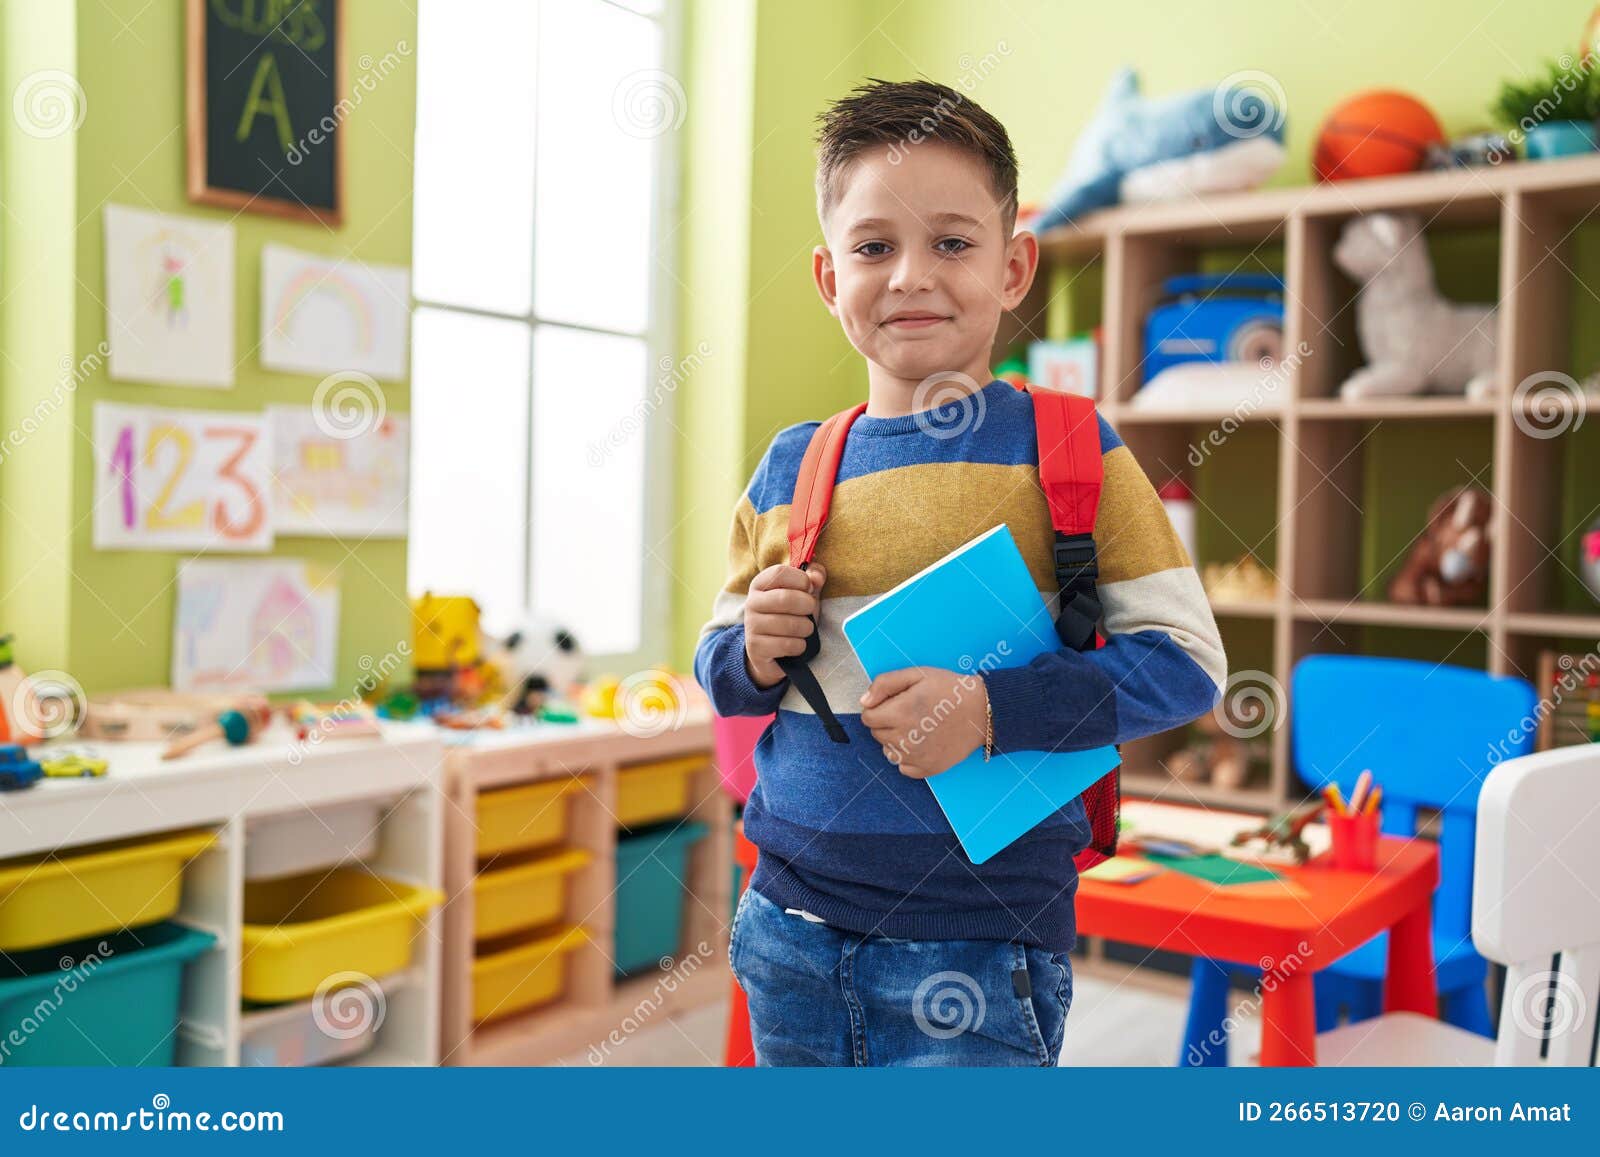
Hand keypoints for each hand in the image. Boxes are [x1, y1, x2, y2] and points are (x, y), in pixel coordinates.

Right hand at [743, 563, 826, 688]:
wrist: (772, 649)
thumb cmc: (791, 614)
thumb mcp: (803, 593)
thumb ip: (813, 578)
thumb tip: (817, 577)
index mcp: (760, 584)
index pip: (780, 573)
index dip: (802, 580)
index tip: (808, 589)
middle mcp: (751, 603)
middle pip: (786, 598)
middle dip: (808, 605)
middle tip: (810, 611)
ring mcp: (751, 626)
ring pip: (790, 625)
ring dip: (806, 628)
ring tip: (804, 629)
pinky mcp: (756, 648)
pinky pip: (788, 645)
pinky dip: (799, 646)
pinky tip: (795, 644)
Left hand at [859, 666, 987, 778]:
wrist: (982, 711)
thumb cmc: (949, 690)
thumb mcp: (917, 674)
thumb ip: (885, 684)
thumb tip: (864, 702)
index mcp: (900, 713)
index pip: (867, 718)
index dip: (877, 708)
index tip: (893, 704)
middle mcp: (905, 738)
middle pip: (877, 734)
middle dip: (887, 723)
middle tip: (910, 713)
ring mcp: (916, 757)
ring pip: (888, 752)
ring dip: (896, 741)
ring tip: (917, 727)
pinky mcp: (928, 769)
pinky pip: (903, 767)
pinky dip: (909, 757)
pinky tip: (923, 742)